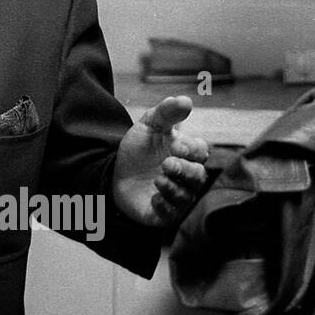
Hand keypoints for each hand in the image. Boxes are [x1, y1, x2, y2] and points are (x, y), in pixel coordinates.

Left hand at [113, 95, 209, 226]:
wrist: (114, 174)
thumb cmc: (138, 150)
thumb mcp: (148, 126)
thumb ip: (166, 113)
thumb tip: (185, 99)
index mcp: (186, 154)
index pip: (200, 152)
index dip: (191, 149)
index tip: (175, 146)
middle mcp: (186, 177)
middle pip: (198, 176)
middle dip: (185, 170)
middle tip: (167, 163)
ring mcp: (177, 196)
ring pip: (186, 196)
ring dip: (174, 188)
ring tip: (158, 179)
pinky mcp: (164, 214)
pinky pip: (171, 214)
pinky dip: (164, 207)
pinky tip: (154, 199)